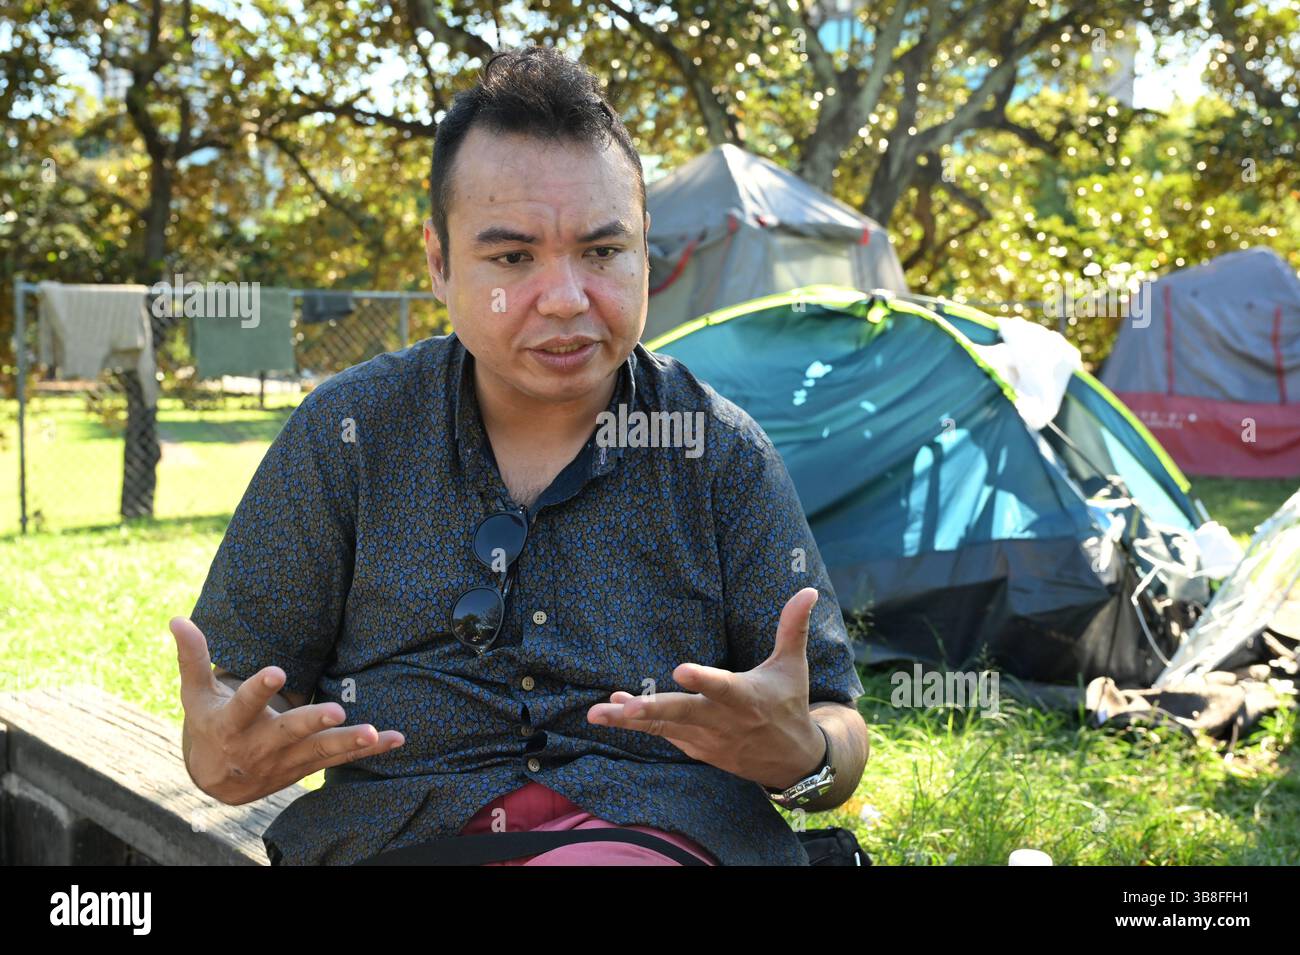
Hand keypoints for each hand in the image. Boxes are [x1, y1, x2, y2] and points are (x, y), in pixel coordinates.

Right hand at [171, 617, 404, 804]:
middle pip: (287, 733)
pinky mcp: (307, 767)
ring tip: (374, 732)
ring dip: (349, 743)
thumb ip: (192, 657)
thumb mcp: (195, 695)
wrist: (217, 781)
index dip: (259, 689)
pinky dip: (370, 752)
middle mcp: (259, 746)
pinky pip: (340, 760)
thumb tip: (177, 619)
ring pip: (320, 752)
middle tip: (336, 711)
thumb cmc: (208, 725)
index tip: (277, 672)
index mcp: (231, 724)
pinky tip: (396, 739)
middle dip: (312, 723)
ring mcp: (286, 760)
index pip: (244, 705)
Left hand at [586, 588, 825, 790]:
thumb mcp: (793, 665)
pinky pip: (662, 734)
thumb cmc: (789, 703)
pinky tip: (613, 708)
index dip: (702, 680)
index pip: (722, 687)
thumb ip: (792, 627)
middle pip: (684, 714)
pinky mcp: (695, 749)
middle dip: (653, 710)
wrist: (792, 761)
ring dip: (630, 720)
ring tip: (597, 713)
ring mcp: (707, 739)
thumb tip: (808, 589)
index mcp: (746, 697)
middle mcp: (723, 720)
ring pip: (664, 729)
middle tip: (627, 706)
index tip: (679, 669)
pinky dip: (639, 722)